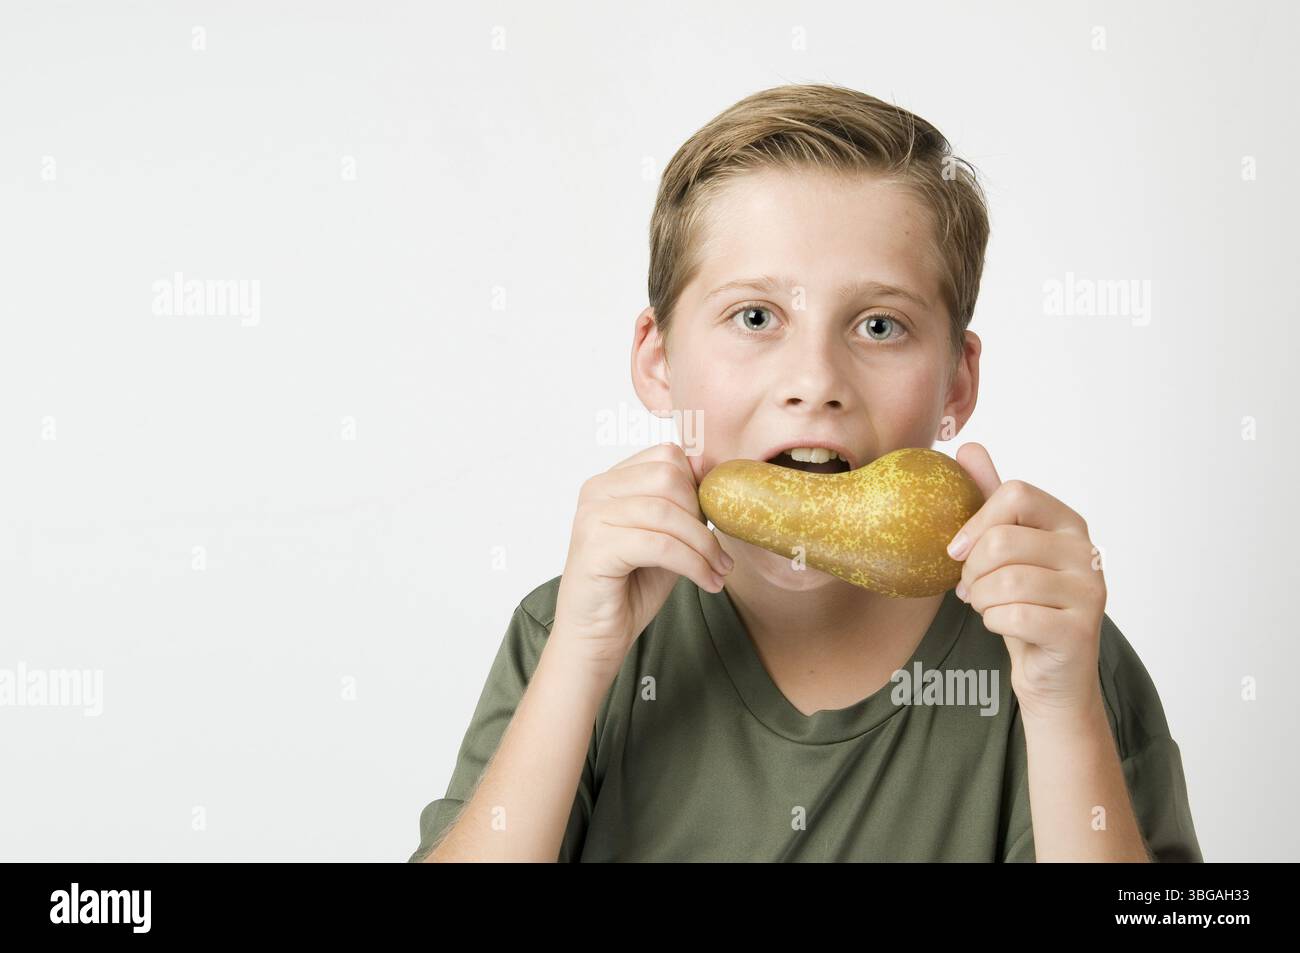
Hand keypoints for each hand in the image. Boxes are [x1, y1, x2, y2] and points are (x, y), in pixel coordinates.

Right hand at [552, 442, 733, 674]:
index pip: (667, 455)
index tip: (711, 521)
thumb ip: (682, 506)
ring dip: (703, 546)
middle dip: (701, 515)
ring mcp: (591, 517)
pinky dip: (692, 564)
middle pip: (668, 476)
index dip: (698, 486)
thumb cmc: (630, 587)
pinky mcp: (595, 548)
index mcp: (611, 481)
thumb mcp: (667, 537)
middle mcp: (596, 491)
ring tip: (717, 571)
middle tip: (716, 552)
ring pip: (667, 512)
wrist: (595, 636)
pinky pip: (659, 545)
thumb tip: (709, 468)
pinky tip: (707, 582)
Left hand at [946, 442, 1107, 720]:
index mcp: (1069, 522)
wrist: (1053, 674)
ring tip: (987, 606)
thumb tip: (968, 447)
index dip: (976, 521)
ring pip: (1004, 582)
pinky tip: (1003, 625)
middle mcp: (1087, 552)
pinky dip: (993, 622)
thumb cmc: (1026, 605)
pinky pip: (1012, 616)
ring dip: (981, 599)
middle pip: (1003, 541)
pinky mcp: (1079, 631)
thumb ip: (991, 501)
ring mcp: (1090, 592)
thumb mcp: (1007, 550)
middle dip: (972, 570)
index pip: (1016, 493)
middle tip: (971, 588)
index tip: (956, 550)